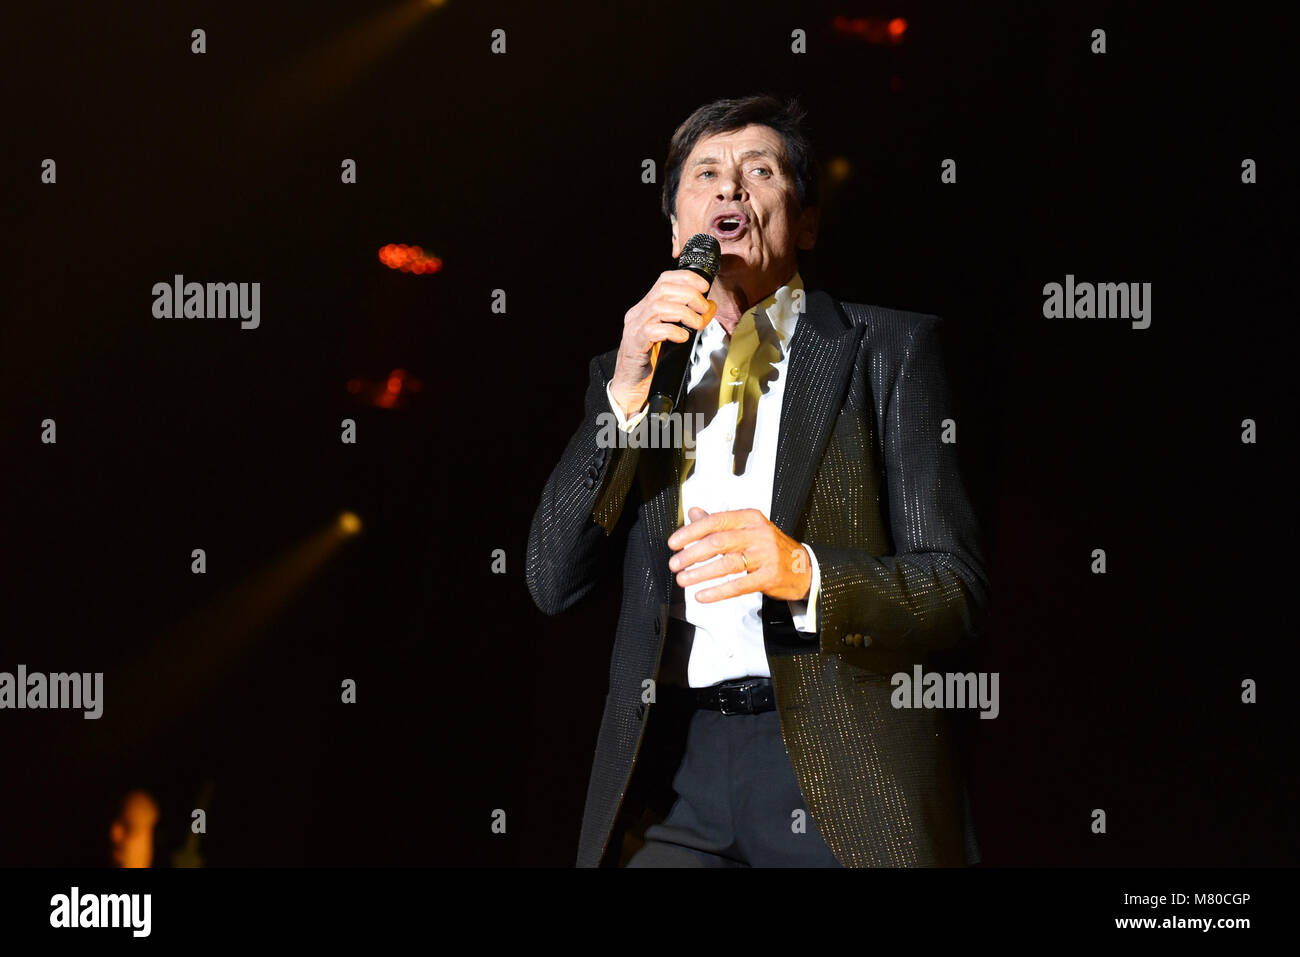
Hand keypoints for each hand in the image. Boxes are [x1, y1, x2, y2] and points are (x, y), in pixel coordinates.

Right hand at [609, 270, 716, 416]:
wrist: (631, 385)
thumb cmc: (653, 360)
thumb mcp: (674, 335)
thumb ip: (689, 319)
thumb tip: (710, 307)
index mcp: (646, 307)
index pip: (664, 280)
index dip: (686, 278)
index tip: (704, 286)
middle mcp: (638, 313)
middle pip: (664, 290)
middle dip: (690, 295)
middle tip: (704, 308)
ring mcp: (634, 327)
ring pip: (660, 307)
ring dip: (685, 313)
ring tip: (697, 324)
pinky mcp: (635, 344)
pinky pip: (653, 330)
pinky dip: (672, 331)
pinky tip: (682, 337)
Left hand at [667, 507, 811, 602]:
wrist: (803, 568)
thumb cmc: (771, 548)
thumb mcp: (748, 529)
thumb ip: (719, 522)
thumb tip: (693, 512)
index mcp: (750, 518)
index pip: (715, 521)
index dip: (691, 532)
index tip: (674, 542)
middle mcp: (758, 534)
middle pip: (719, 542)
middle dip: (692, 553)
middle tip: (675, 563)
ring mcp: (766, 556)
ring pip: (727, 564)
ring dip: (700, 573)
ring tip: (683, 579)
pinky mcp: (769, 577)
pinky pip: (739, 585)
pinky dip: (718, 591)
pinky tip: (702, 595)